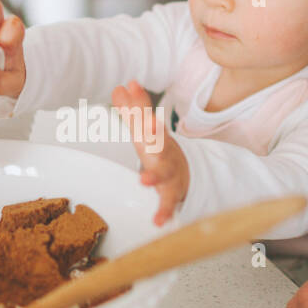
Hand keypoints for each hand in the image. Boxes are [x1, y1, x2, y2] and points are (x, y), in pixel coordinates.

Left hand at [111, 79, 188, 225]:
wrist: (186, 173)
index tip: (131, 86)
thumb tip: (121, 87)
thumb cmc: (160, 150)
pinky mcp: (170, 192)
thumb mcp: (146, 130)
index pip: (144, 115)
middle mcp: (163, 151)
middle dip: (153, 133)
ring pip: (163, 173)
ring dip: (153, 176)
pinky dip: (164, 212)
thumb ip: (132, 109)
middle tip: (149, 125)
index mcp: (154, 136)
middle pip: (158, 142)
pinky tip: (157, 221)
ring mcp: (168, 172)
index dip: (138, 102)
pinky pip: (168, 203)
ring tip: (143, 181)